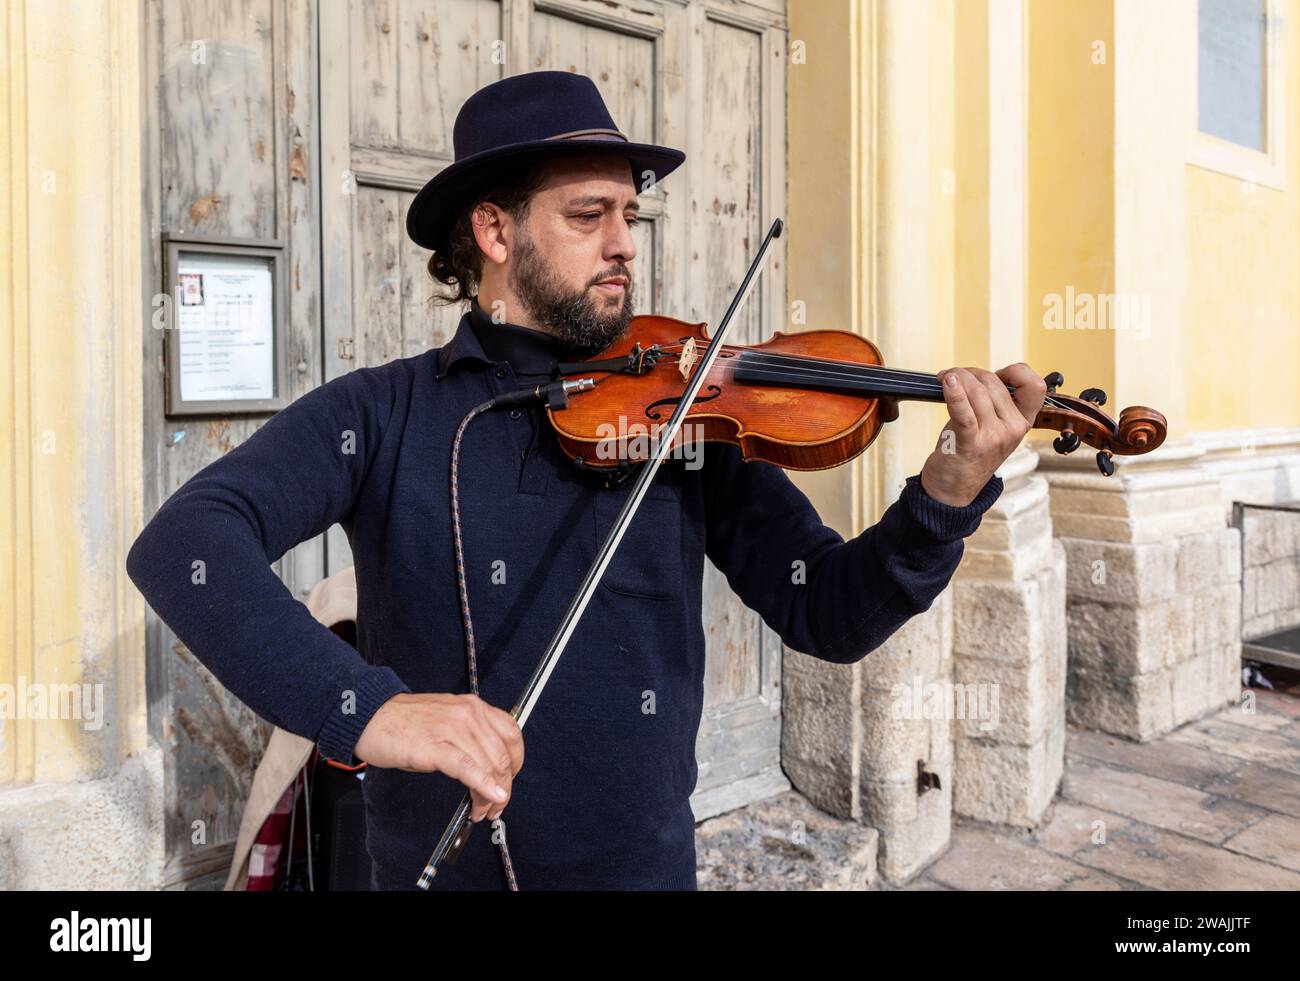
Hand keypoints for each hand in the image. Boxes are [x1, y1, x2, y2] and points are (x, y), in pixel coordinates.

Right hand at [354, 692, 524, 822]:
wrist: (371, 716)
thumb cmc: (405, 721)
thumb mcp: (448, 720)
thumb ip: (471, 736)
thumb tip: (489, 767)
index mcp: (474, 707)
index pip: (512, 734)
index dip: (517, 762)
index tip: (510, 780)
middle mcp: (468, 715)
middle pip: (504, 756)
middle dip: (506, 786)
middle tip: (497, 804)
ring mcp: (453, 729)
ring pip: (489, 766)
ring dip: (491, 795)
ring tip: (483, 810)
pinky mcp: (435, 747)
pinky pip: (468, 769)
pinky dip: (483, 786)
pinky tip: (488, 799)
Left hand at [919, 364, 1046, 506]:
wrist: (953, 490)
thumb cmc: (969, 453)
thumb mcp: (994, 429)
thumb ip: (995, 404)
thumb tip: (977, 375)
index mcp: (1023, 422)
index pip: (1036, 386)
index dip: (1016, 372)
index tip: (996, 374)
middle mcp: (1013, 429)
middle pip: (994, 383)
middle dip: (969, 373)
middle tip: (953, 377)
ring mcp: (994, 437)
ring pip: (977, 391)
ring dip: (956, 378)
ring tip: (944, 380)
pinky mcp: (971, 443)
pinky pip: (964, 411)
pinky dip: (954, 393)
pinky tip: (946, 382)